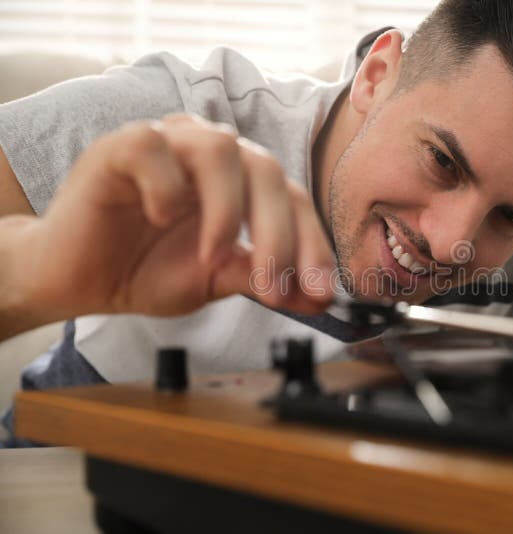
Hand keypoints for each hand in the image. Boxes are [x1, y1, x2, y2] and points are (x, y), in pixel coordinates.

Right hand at [17, 114, 333, 318]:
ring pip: (220, 150)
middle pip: (267, 172)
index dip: (312, 245)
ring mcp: (169, 143)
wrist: (79, 280)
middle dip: (278, 234)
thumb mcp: (216, 281)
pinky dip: (166, 187)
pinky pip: (154, 147)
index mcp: (242, 181)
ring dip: (227, 211)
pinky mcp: (120, 145)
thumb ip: (264, 280)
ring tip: (213, 257)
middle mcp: (213, 155)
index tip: (320, 292)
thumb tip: (319, 299)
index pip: (293, 200)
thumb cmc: (146, 270)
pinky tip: (159, 218)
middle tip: (272, 286)